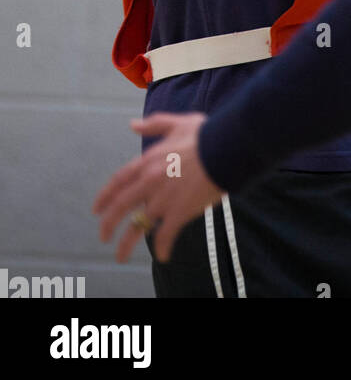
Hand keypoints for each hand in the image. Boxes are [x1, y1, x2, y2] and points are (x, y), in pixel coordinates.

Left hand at [93, 112, 223, 263]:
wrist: (224, 148)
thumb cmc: (205, 134)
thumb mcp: (177, 123)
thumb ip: (154, 124)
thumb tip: (133, 125)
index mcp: (148, 161)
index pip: (118, 181)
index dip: (105, 196)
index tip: (97, 209)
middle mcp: (149, 182)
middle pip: (120, 207)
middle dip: (108, 224)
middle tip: (103, 236)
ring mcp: (162, 199)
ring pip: (138, 226)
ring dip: (126, 243)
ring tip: (120, 256)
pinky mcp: (178, 213)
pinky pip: (166, 236)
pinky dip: (163, 248)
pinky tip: (163, 256)